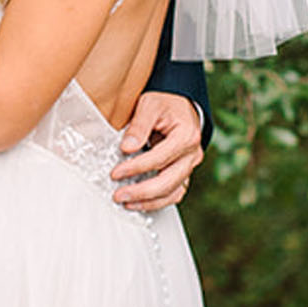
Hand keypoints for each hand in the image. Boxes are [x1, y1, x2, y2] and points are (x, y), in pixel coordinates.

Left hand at [113, 90, 203, 212]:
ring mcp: (190, 166)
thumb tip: (127, 147)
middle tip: (119, 195)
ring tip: (127, 202)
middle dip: (142, 192)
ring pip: (173, 192)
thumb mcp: (150, 104)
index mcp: (186, 136)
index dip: (136, 168)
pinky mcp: (184, 173)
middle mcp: (192, 154)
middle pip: (168, 181)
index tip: (116, 173)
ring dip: (149, 202)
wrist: (181, 105)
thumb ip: (139, 125)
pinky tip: (139, 202)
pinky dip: (157, 201)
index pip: (159, 158)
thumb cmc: (166, 103)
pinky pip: (174, 193)